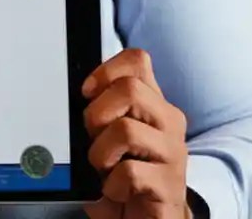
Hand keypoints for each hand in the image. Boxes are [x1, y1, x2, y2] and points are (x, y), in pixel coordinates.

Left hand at [81, 49, 189, 218]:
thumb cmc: (125, 175)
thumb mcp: (111, 136)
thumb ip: (102, 110)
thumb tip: (79, 93)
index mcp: (153, 104)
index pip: (137, 61)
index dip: (106, 71)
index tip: (87, 93)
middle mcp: (168, 122)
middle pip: (129, 89)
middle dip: (97, 114)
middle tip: (95, 140)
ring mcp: (172, 153)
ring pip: (126, 130)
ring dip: (101, 154)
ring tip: (106, 169)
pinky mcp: (169, 184)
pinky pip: (128, 172)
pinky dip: (111, 184)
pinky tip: (117, 190)